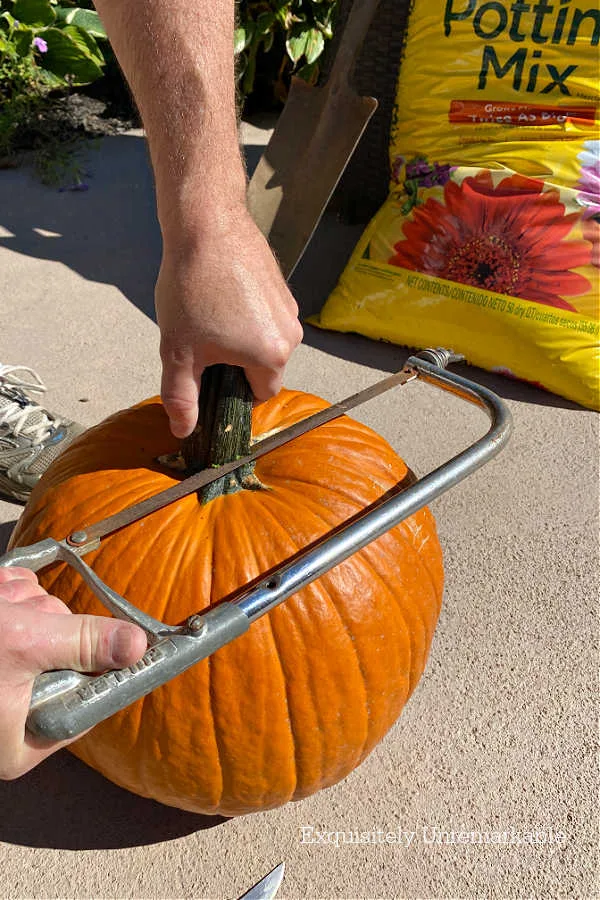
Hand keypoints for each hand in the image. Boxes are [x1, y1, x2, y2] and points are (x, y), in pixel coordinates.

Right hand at [0, 567, 146, 779]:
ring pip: (45, 627)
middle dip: (46, 626)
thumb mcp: (26, 643)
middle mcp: (8, 719)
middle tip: (21, 618)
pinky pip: (22, 612)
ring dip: (24, 604)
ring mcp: (0, 681)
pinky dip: (10, 597)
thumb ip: (84, 645)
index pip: (83, 711)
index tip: (123, 645)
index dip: (101, 674)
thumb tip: (136, 647)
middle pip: (66, 660)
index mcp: (20, 743)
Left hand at [155, 205, 302, 438]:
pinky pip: (265, 315)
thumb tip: (183, 430)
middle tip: (200, 342)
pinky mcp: (282, 285)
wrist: (206, 222)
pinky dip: (245, 314)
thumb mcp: (178, 351)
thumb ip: (182, 396)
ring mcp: (289, 306)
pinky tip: (218, 295)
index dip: (233, 393)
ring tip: (207, 314)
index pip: (260, 396)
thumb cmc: (192, 286)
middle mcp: (291, 333)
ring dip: (239, 338)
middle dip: (234, 363)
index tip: (209, 378)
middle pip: (264, 368)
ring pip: (264, 340)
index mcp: (271, 356)